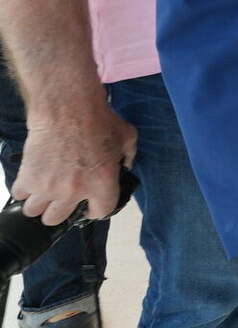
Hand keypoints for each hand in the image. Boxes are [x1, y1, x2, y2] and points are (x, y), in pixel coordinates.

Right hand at [11, 97, 136, 226]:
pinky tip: (32, 180)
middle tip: (61, 198)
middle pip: (58, 219)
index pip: (100, 212)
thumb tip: (125, 164)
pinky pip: (19, 195)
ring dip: (39, 203)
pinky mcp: (29, 178)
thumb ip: (128, 155)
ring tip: (44, 191)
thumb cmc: (97, 120)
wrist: (67, 109)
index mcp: (102, 184)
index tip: (89, 206)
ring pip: (35, 212)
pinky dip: (24, 189)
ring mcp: (48, 187)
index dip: (95, 209)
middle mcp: (74, 191)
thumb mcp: (126, 137)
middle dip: (60, 210)